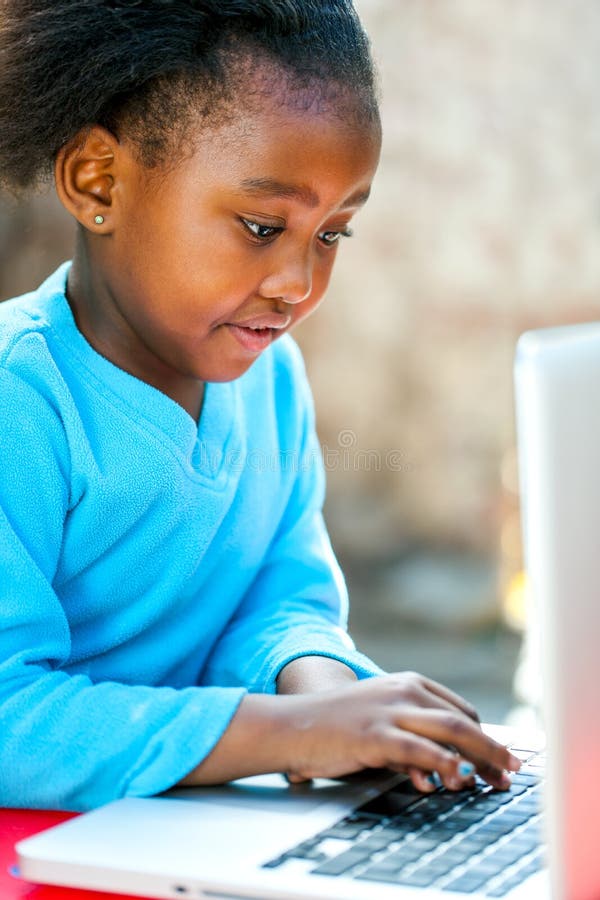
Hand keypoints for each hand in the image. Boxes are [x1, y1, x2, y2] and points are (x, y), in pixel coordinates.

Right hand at [178, 671, 519, 789]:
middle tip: (510, 775)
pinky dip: (443, 764)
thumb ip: (413, 730)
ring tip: (494, 782)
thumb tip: (448, 763)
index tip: (500, 761)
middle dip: (492, 750)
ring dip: (481, 757)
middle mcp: (404, 690)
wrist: (293, 724)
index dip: (485, 737)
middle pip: (463, 720)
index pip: (461, 710)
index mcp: (409, 682)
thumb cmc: (337, 726)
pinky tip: (454, 780)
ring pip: (452, 729)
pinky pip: (420, 749)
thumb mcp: (380, 715)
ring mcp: (390, 710)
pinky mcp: (375, 733)